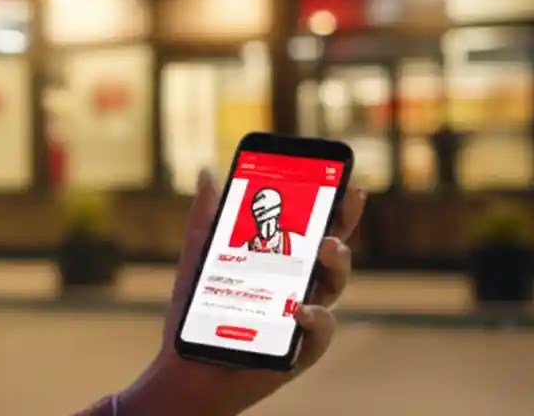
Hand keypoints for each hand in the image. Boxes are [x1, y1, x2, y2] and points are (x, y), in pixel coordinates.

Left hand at [119, 170, 366, 415]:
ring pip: (335, 285)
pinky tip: (300, 308)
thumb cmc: (197, 310)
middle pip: (334, 251)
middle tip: (343, 204)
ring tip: (323, 247)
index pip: (316, 228)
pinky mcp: (300, 349)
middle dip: (344, 225)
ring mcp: (304, 317)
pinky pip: (320, 331)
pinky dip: (316, 317)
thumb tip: (208, 172)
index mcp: (283, 260)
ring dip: (337, 262)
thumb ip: (207, 216)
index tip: (348, 183)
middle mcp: (300, 285)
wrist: (185, 361)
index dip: (337, 207)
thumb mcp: (200, 256)